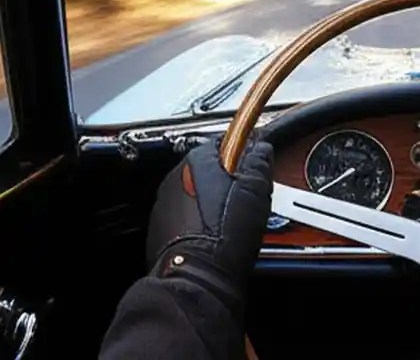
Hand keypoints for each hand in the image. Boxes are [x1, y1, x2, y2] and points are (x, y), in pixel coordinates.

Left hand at [144, 140, 273, 307]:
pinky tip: (212, 236)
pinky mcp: (159, 228)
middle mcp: (175, 178)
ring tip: (229, 223)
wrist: (198, 276)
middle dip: (225, 181)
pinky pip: (182, 217)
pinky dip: (195, 223)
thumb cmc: (224, 237)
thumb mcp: (256, 193)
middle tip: (244, 200)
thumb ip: (258, 162)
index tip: (252, 168)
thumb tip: (260, 147)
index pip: (223, 143)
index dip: (242, 157)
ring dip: (209, 202)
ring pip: (193, 194)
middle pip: (207, 170)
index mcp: (198, 161)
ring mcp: (164, 204)